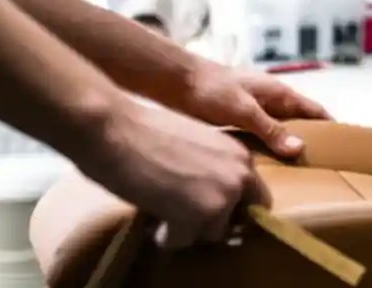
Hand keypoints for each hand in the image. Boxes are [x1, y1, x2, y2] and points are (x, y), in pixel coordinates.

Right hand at [77, 98, 269, 249]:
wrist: (118, 131)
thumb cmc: (147, 131)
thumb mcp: (196, 145)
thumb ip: (212, 168)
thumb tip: (209, 196)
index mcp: (241, 155)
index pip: (253, 195)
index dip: (230, 205)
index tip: (206, 205)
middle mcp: (240, 176)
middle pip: (238, 219)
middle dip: (214, 220)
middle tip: (184, 213)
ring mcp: (225, 196)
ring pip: (211, 233)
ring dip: (187, 228)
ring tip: (163, 212)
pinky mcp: (203, 215)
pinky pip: (184, 241)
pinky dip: (166, 237)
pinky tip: (152, 221)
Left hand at [182, 62, 330, 159]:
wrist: (175, 81)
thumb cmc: (212, 90)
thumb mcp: (244, 110)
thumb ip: (271, 129)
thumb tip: (301, 149)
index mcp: (278, 93)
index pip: (314, 110)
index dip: (330, 126)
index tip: (344, 148)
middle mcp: (270, 101)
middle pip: (298, 122)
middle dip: (309, 141)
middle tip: (319, 172)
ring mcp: (253, 110)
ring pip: (278, 130)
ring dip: (286, 147)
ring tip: (294, 176)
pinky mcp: (236, 119)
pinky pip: (260, 136)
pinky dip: (266, 149)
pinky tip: (264, 169)